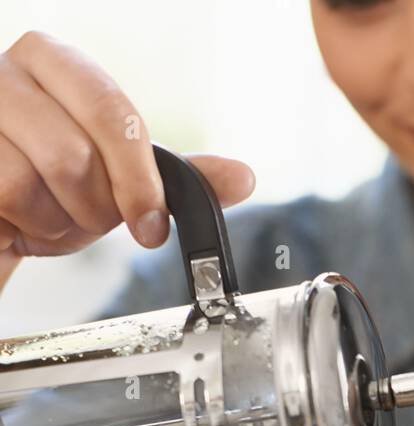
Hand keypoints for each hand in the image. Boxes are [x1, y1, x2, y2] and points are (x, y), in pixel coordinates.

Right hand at [0, 31, 254, 290]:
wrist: (2, 214)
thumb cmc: (58, 187)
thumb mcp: (122, 180)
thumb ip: (176, 177)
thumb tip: (242, 177)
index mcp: (58, 63)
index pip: (112, 113)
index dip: (138, 180)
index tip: (150, 227)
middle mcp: (9, 73)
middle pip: (77, 156)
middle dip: (96, 207)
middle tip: (91, 215)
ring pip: (38, 182)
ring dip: (58, 219)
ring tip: (52, 212)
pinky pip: (8, 196)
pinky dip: (27, 224)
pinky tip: (24, 217)